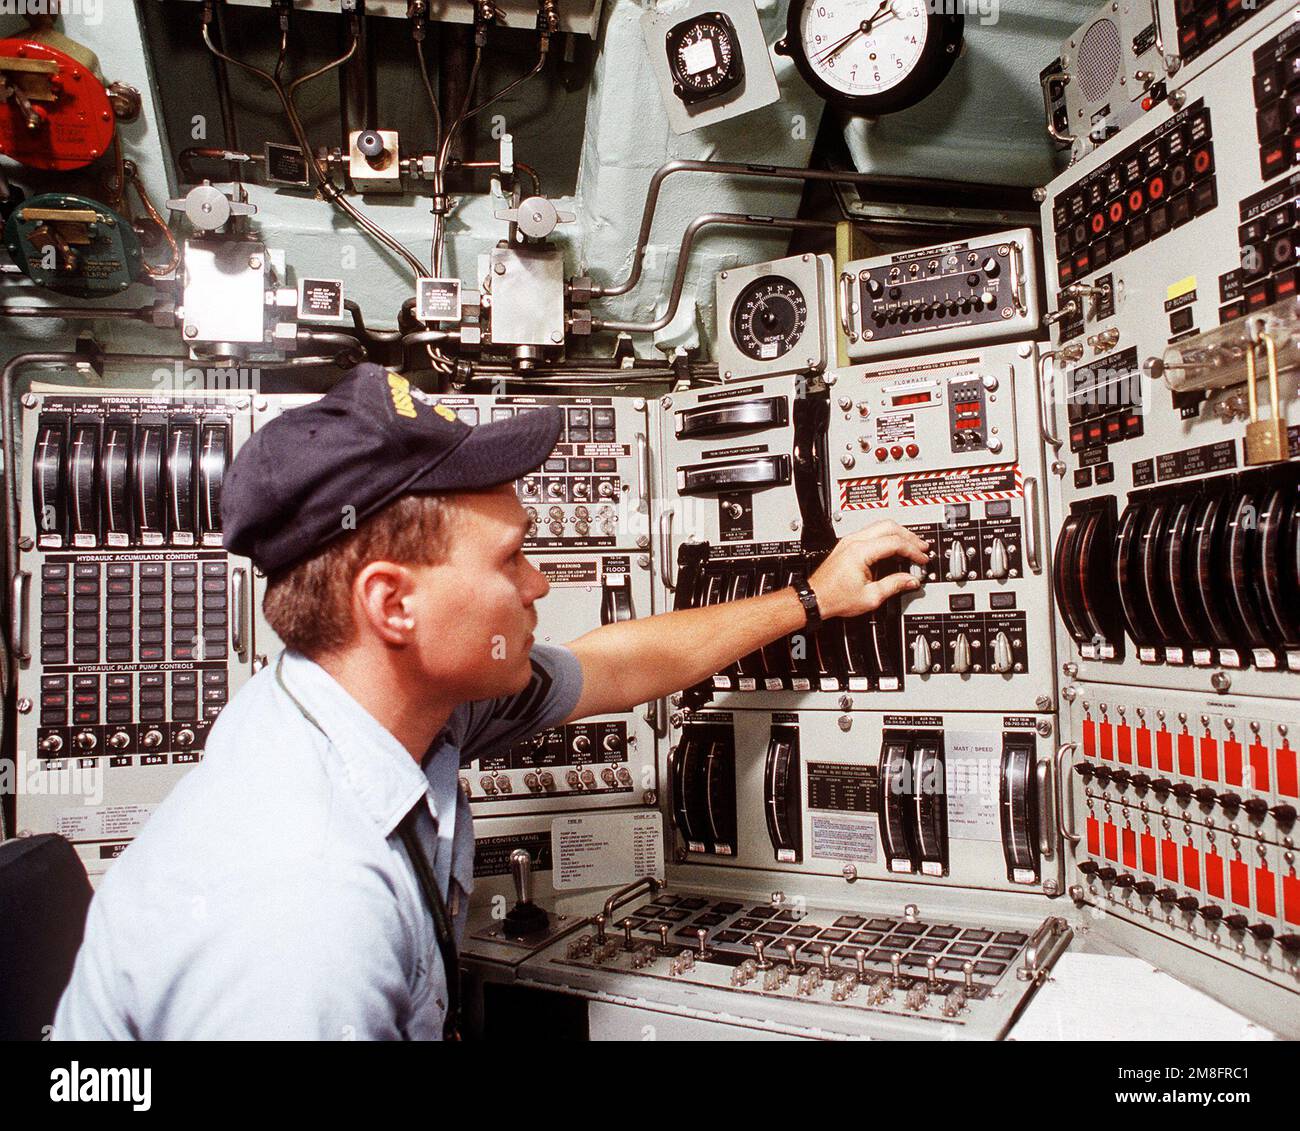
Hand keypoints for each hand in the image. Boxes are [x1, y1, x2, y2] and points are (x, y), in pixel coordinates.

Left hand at [807, 520, 928, 620]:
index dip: (912, 550)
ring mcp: (850, 541)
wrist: (815, 598)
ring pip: (880, 526)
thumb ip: (894, 586)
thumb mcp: (870, 596)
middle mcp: (854, 541)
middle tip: (922, 547)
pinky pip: (872, 532)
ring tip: (912, 546)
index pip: (894, 542)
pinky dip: (887, 537)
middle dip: (909, 536)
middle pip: (889, 526)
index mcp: (860, 552)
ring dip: (899, 534)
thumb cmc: (834, 597)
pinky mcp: (848, 545)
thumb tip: (911, 581)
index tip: (921, 559)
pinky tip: (895, 547)